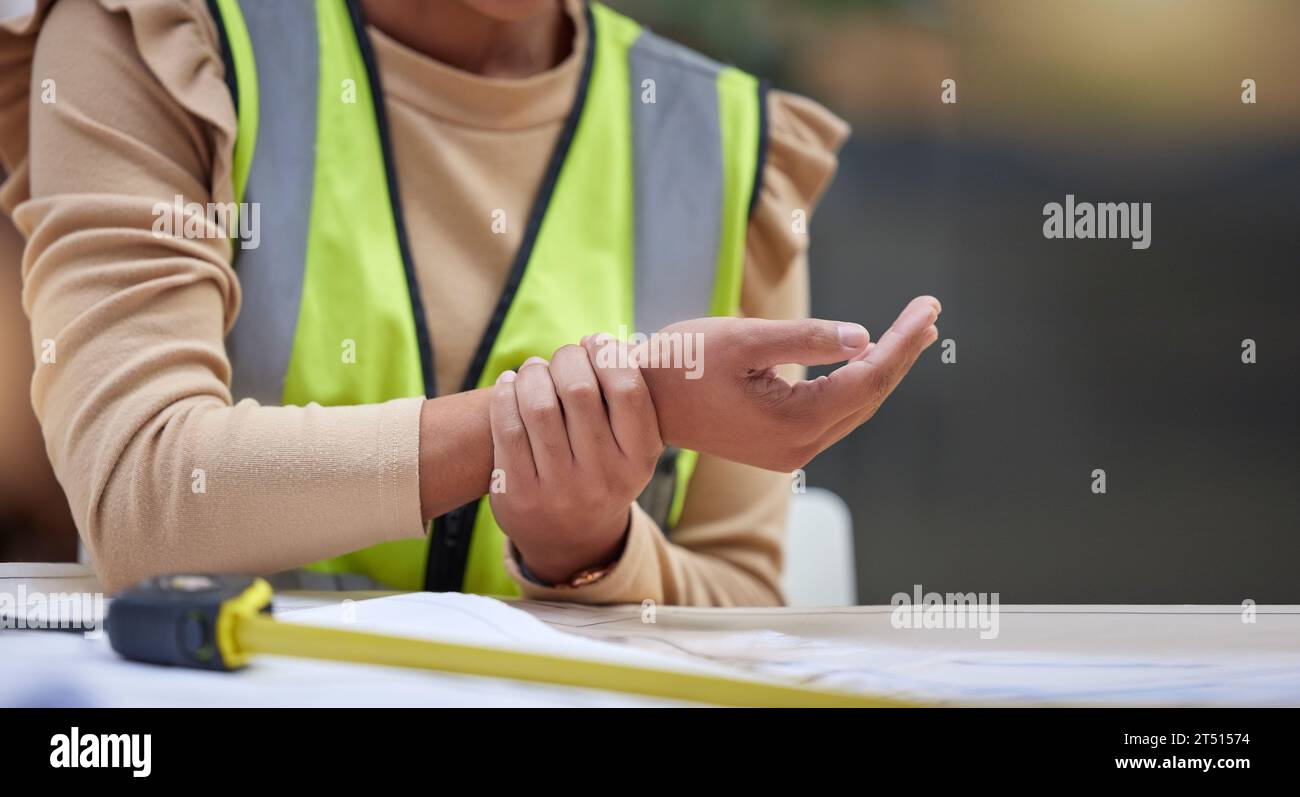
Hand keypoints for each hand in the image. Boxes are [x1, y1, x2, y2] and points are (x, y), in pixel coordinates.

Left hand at [487, 344, 662, 583]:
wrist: (572, 538)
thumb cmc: (603, 468)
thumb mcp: (631, 446)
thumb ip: (626, 399)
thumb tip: (603, 341)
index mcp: (639, 459)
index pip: (628, 389)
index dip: (608, 353)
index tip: (594, 342)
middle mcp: (603, 477)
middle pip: (578, 389)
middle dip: (566, 358)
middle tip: (562, 357)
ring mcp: (559, 489)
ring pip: (538, 404)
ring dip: (532, 373)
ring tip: (533, 370)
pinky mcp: (518, 494)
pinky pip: (506, 427)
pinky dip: (505, 395)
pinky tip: (510, 386)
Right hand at [585, 296, 940, 472]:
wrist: (639, 402)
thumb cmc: (683, 362)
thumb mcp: (745, 338)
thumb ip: (807, 338)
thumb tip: (865, 338)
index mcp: (795, 422)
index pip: (868, 378)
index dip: (902, 341)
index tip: (929, 306)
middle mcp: (798, 447)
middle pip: (868, 397)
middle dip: (901, 354)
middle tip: (929, 314)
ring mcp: (789, 452)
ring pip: (852, 408)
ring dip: (881, 370)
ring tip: (912, 335)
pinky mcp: (778, 446)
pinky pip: (831, 414)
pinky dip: (854, 385)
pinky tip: (865, 361)